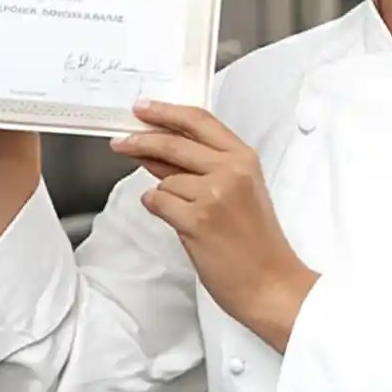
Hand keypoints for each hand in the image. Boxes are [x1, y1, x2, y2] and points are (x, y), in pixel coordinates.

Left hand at [110, 100, 318, 352]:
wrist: (270, 283)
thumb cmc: (257, 244)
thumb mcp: (240, 192)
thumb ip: (202, 167)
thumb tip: (160, 151)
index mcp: (245, 159)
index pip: (200, 121)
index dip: (166, 112)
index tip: (144, 108)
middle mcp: (231, 171)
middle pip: (173, 142)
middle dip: (140, 140)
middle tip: (121, 142)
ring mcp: (213, 194)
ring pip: (164, 180)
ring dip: (165, 195)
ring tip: (189, 216)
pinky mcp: (196, 220)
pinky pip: (157, 202)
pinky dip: (159, 210)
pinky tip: (181, 223)